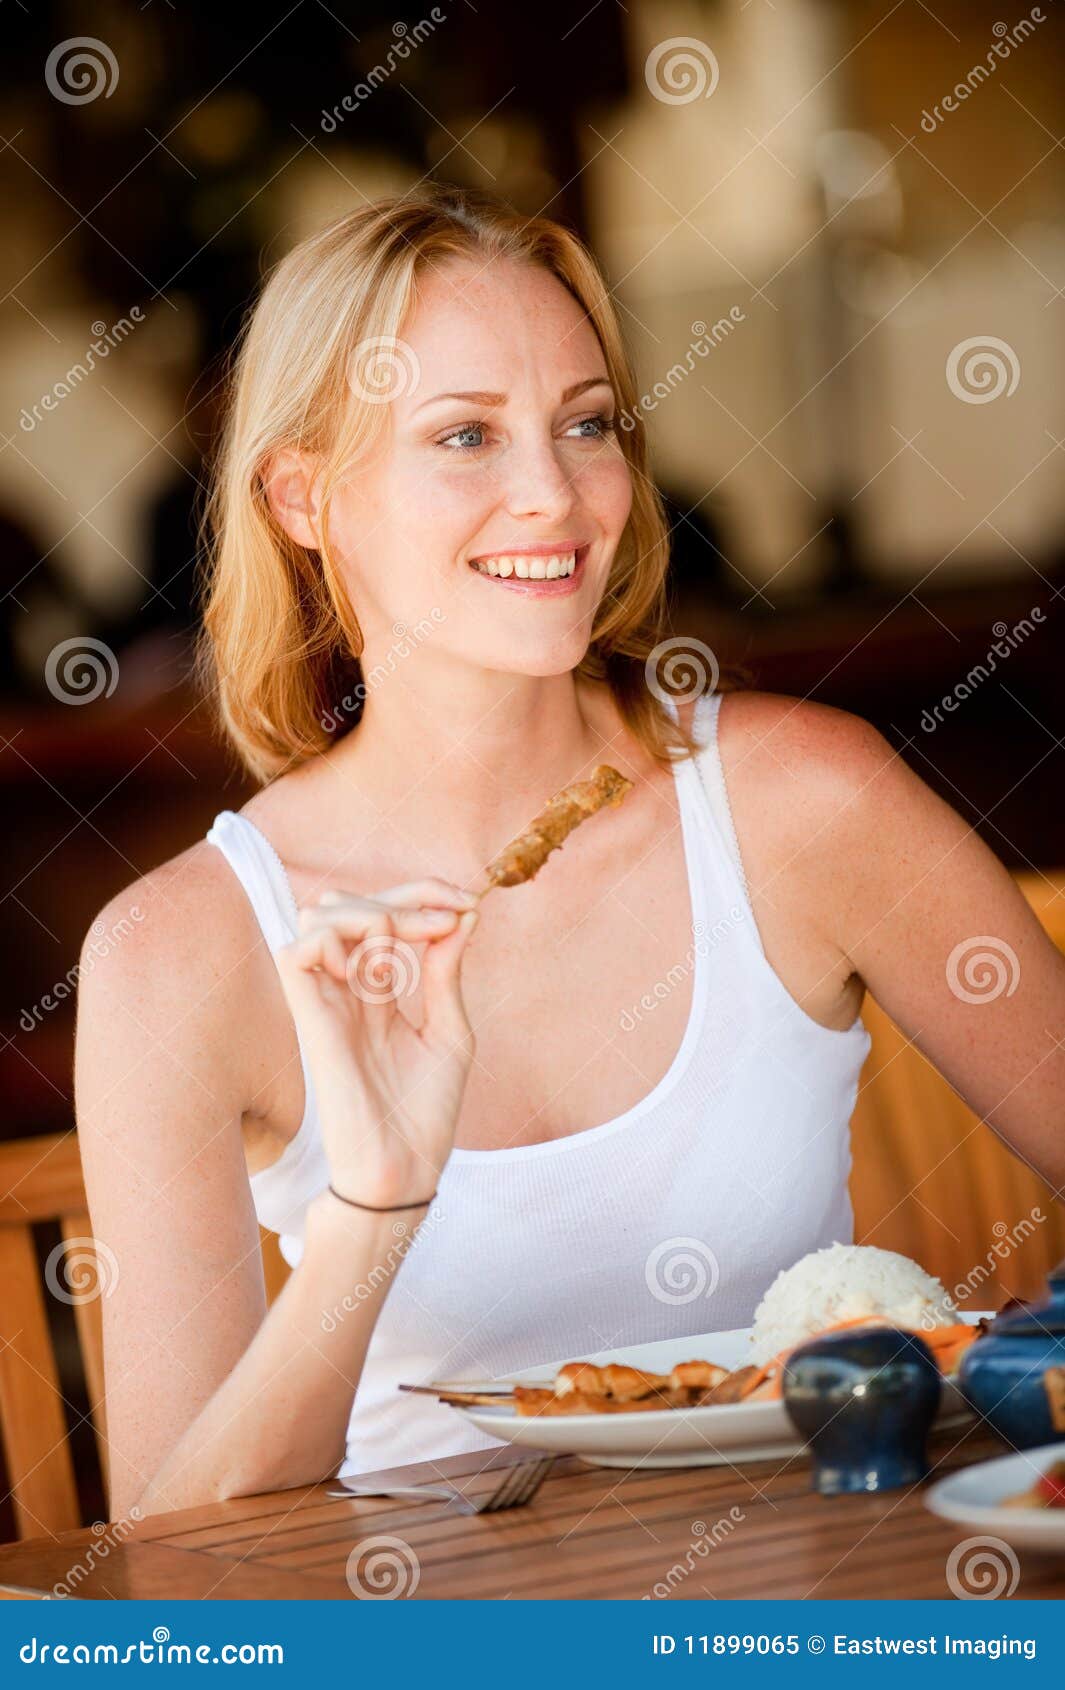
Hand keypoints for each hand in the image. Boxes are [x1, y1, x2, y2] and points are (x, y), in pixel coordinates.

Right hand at [275, 879, 478, 1208]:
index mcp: (378, 992)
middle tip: (448, 917)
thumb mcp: (450, 1032)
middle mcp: (348, 990)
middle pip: (350, 903)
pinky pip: (297, 951)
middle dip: (405, 896)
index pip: (384, 913)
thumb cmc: (426, 1114)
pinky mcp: (311, 1020)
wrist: (406, 1171)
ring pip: (318, 915)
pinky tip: (377, 961)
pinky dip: (336, 936)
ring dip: (371, 911)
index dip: (423, 895)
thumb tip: (463, 914)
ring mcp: (327, 1002)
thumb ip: (446, 973)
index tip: (467, 903)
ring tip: (413, 939)